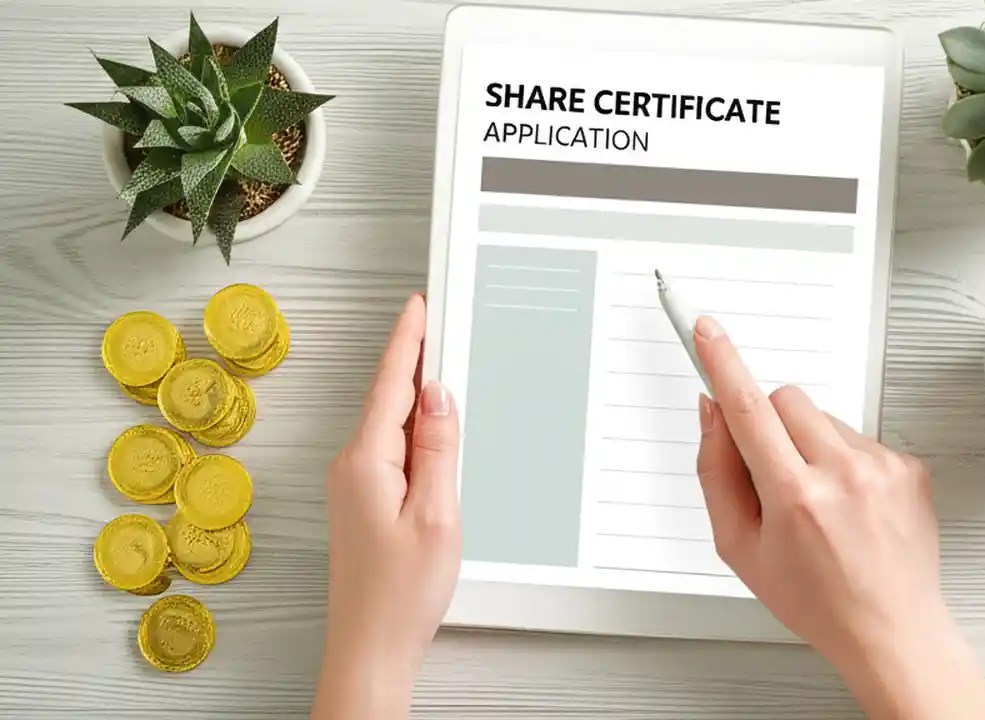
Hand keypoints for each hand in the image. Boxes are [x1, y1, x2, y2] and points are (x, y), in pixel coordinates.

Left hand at [312, 294, 460, 719]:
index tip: (419, 305)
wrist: (370, 649)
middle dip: (416, 361)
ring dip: (418, 399)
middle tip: (443, 325)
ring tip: (448, 372)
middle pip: (389, 399)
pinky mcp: (364, 503)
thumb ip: (438, 449)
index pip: (391, 385)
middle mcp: (352, 467)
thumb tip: (438, 396)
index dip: (408, 341)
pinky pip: (390, 450)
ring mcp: (354, 486)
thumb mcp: (437, 514)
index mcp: (366, 462)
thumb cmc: (400, 595)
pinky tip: (434, 433)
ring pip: (391, 425)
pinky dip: (414, 431)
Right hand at [693, 315, 984, 719]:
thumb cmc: (814, 599)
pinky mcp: (908, 465)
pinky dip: (844, 461)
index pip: (749, 410)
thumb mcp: (740, 548)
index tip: (708, 332)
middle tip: (772, 473)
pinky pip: (858, 436)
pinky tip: (850, 506)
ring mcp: (882, 467)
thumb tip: (712, 414)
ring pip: (823, 417)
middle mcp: (844, 474)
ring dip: (809, 445)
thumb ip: (716, 474)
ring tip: (820, 503)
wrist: (891, 630)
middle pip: (786, 400)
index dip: (723, 364)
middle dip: (769, 424)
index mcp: (796, 497)